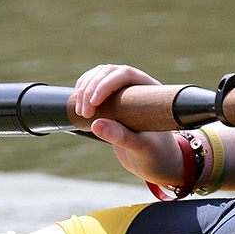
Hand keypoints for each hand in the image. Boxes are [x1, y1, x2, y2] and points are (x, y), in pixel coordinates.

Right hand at [72, 64, 181, 186]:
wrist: (155, 160)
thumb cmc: (156, 153)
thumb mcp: (140, 147)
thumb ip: (121, 136)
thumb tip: (95, 124)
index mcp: (151, 91)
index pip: (126, 74)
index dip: (106, 83)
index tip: (94, 102)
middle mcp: (138, 86)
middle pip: (109, 72)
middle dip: (91, 89)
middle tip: (84, 114)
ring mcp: (124, 91)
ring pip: (99, 76)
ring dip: (85, 90)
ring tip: (80, 114)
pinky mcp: (113, 99)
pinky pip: (94, 84)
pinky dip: (83, 91)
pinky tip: (78, 102)